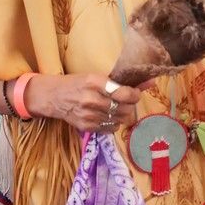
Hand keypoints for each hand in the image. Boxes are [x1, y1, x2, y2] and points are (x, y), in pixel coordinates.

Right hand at [23, 73, 144, 132]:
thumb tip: (151, 82)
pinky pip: (110, 128)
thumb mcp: (96, 76)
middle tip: (128, 100)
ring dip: (124, 114)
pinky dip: (114, 123)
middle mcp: (91, 99)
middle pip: (124, 108)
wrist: (53, 97)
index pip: (123, 93)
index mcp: (94, 82)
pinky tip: (109, 116)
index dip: (135, 94)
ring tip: (118, 107)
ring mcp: (88, 115)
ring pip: (120, 119)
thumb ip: (122, 81)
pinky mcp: (86, 126)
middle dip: (131, 105)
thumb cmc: (77, 83)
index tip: (136, 92)